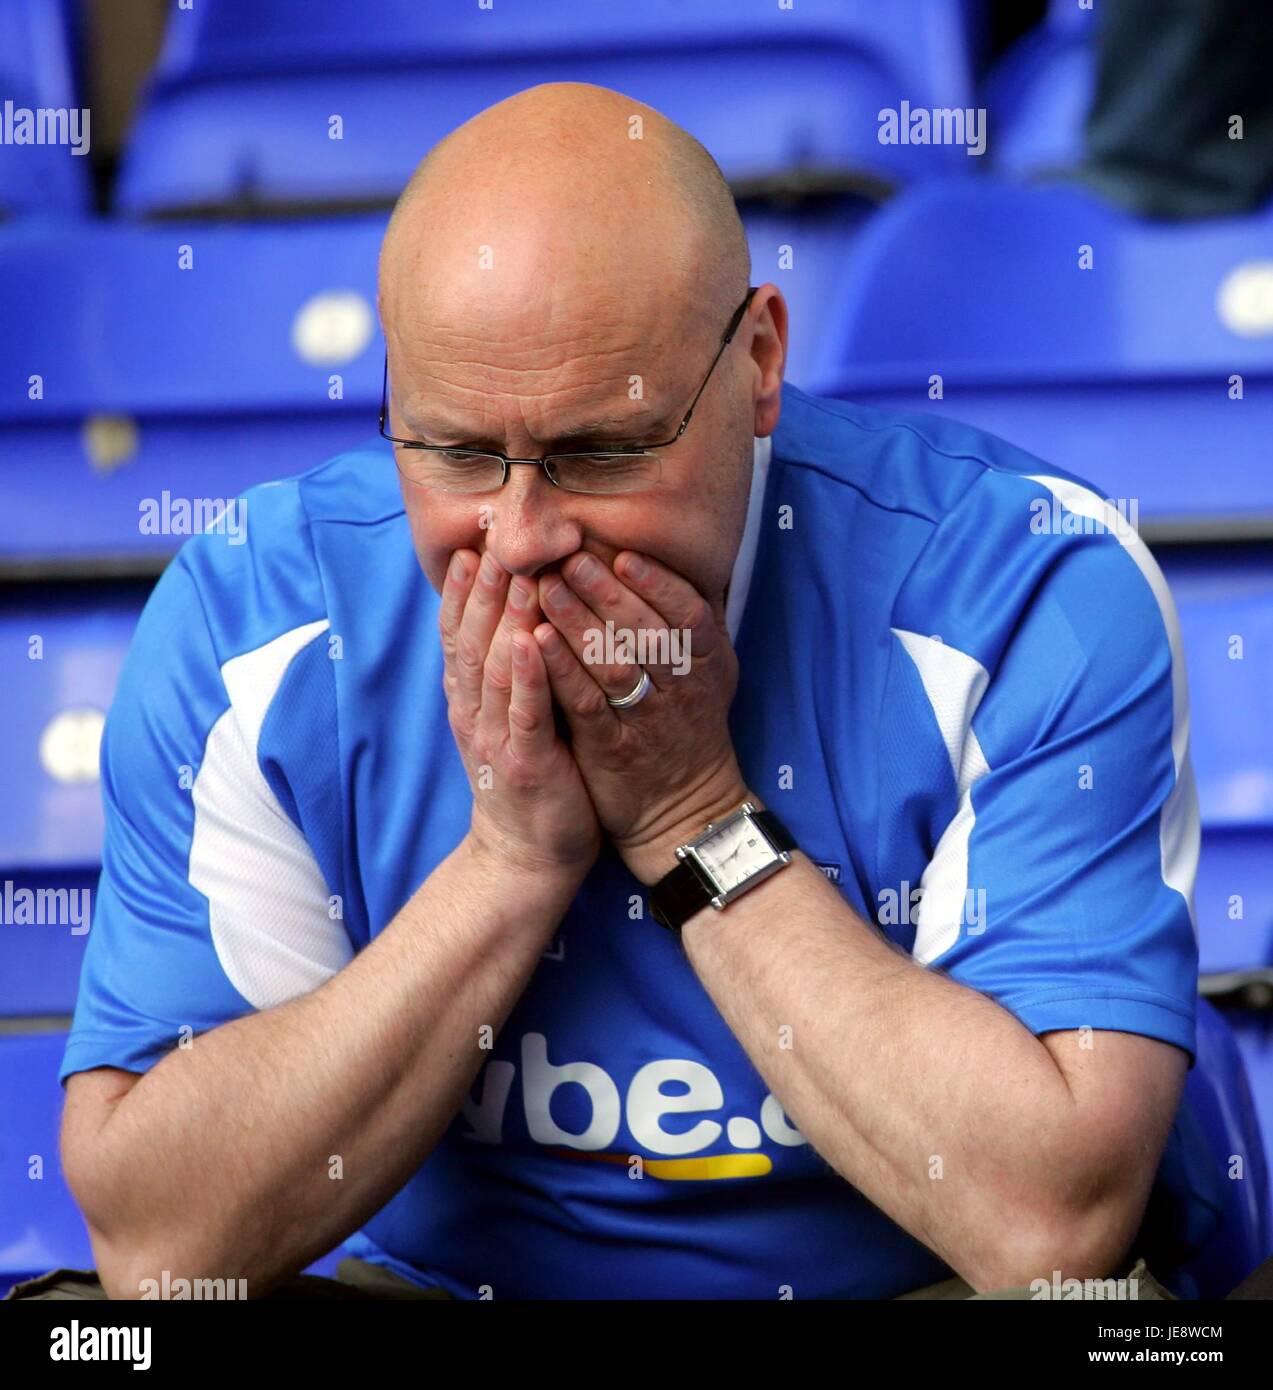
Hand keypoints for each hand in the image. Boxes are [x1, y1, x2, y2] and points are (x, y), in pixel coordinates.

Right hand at [440, 548, 601, 877]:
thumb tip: (516, 616)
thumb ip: (506, 674)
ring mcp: (495, 737)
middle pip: (472, 639)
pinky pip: (525, 711)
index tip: (473, 543)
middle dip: (483, 587)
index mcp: (469, 700)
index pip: (459, 633)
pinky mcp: (525, 762)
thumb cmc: (529, 780)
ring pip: (495, 667)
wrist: (525, 858)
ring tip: (515, 573)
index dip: (463, 589)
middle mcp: (473, 713)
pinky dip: (526, 674)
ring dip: (503, 617)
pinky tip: (530, 640)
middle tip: (494, 539)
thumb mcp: (507, 720)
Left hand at [533, 550, 749, 883]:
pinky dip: (562, 671)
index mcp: (707, 664)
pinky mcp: (612, 751)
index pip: (688, 615)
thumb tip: (689, 554)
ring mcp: (646, 722)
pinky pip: (585, 706)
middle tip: (569, 558)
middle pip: (647, 633)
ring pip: (613, 666)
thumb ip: (697, 620)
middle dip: (607, 593)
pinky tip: (535, 641)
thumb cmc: (690, 724)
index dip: (658, 583)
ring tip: (545, 588)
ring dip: (578, 624)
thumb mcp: (711, 672)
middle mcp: (682, 690)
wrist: (683, 808)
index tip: (624, 555)